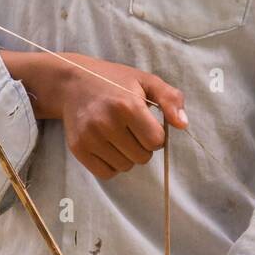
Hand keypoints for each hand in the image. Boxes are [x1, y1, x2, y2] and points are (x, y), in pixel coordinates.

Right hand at [54, 52, 187, 180]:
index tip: (146, 123)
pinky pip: (106, 173)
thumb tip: (183, 125)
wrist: (72, 83)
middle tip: (131, 129)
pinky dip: (112, 164)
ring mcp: (90, 137)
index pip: (156, 142)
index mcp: (127, 105)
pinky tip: (108, 146)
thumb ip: (170, 99)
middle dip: (142, 146)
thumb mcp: (145, 81)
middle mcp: (106, 123)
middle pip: (142, 157)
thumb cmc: (114, 81)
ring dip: (127, 156)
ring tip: (118, 135)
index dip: (156, 135)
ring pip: (125, 167)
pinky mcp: (78, 149)